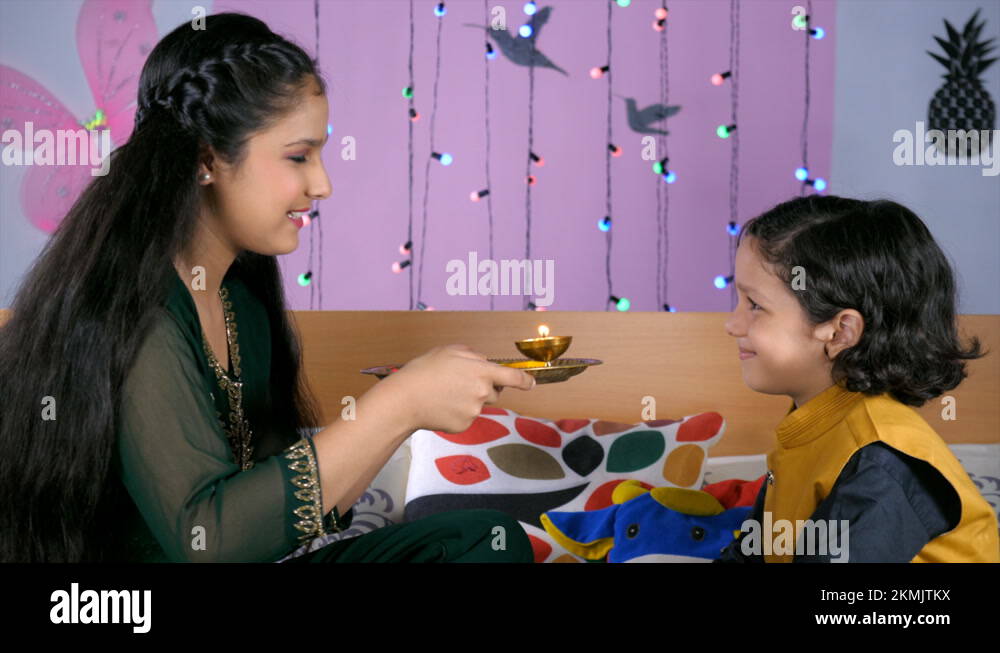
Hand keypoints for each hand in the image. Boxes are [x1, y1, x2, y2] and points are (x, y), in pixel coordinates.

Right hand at [379, 344, 534, 433]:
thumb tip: (483, 362)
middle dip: (483, 388)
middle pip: (494, 392)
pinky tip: (442, 406)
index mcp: (483, 371)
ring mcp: (475, 411)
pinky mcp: (465, 425)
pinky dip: (457, 413)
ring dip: (468, 400)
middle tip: (459, 383)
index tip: (531, 383)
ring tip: (445, 394)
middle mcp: (483, 393)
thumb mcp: (450, 351)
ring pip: (479, 405)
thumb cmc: (425, 371)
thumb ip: (473, 355)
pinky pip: (467, 418)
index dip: (525, 381)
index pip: (514, 378)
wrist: (405, 399)